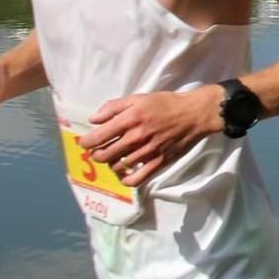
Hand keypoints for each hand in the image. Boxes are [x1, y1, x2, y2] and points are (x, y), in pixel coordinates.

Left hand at [81, 86, 221, 188]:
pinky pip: (136, 179)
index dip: (86, 143)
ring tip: (114, 158)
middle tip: (99, 151)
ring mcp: (147, 153)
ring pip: (117, 166)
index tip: (85, 143)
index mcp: (129, 120)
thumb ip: (113, 107)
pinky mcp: (158, 163)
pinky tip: (124, 174)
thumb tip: (93, 119)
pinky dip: (125, 180)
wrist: (193, 114)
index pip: (98, 137)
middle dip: (97, 154)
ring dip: (111, 163)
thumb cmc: (165, 104)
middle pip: (104, 155)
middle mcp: (135, 138)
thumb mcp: (138, 98)